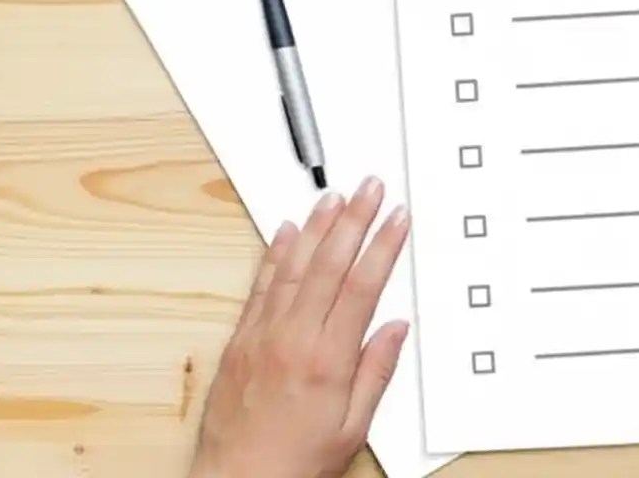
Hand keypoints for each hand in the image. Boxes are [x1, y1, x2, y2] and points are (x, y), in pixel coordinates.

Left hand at [190, 178, 410, 477]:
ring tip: (333, 197)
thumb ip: (376, 371)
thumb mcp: (352, 427)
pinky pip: (260, 285)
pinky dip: (275, 254)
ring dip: (316, 226)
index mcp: (327, 358)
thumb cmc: (293, 462)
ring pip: (294, 266)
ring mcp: (262, 335)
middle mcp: (292, 338)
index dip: (383, 245)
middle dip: (355, 219)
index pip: (362, 285)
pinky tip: (285, 232)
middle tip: (371, 188)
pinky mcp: (240, 340)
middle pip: (330, 263)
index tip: (398, 218)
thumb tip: (393, 328)